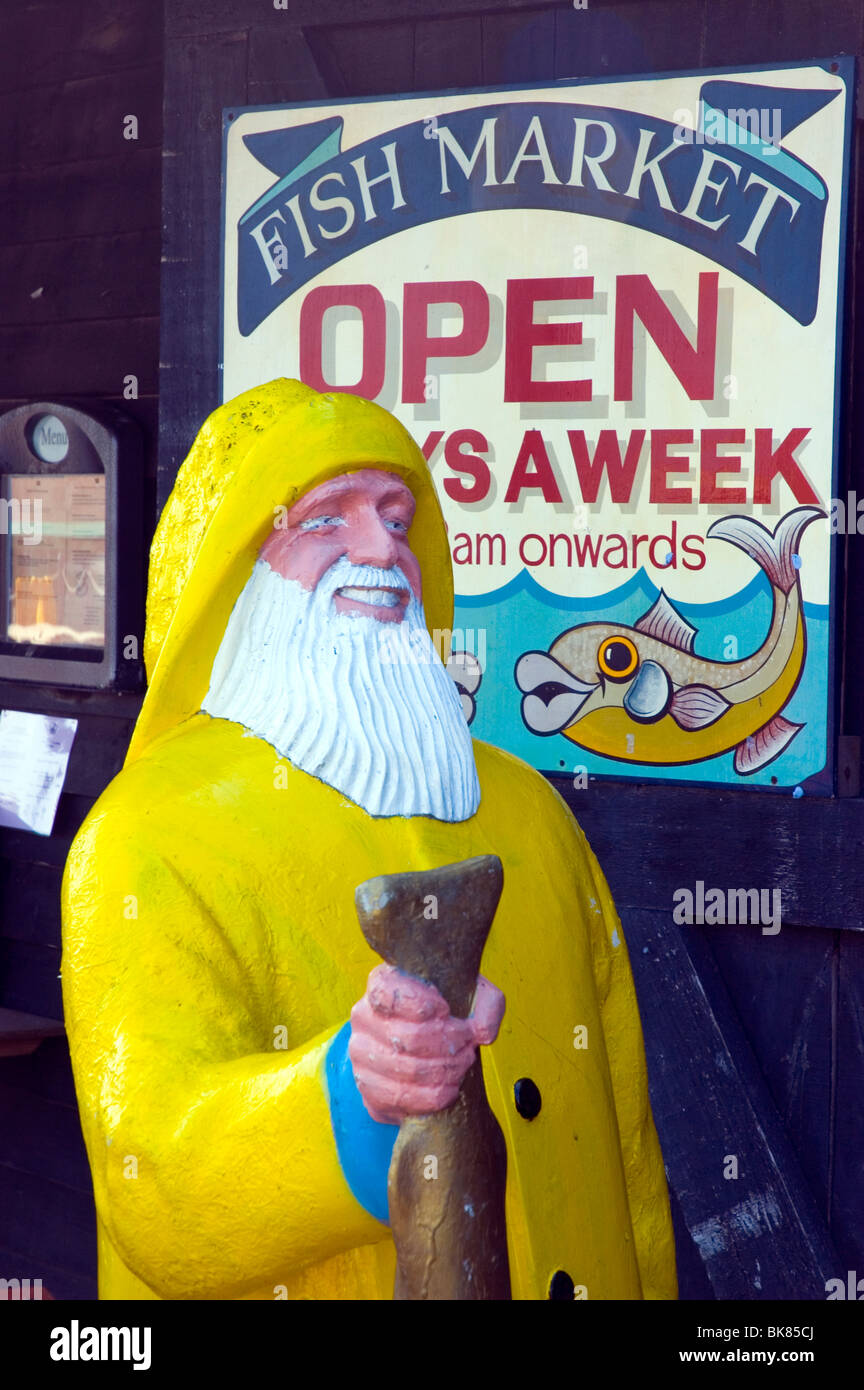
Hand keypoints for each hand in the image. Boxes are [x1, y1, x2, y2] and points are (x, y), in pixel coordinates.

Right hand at [348, 965, 504, 1124]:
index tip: (447, 1011)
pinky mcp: (368, 1090)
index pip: (390, 993)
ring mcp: (360, 1056)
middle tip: (467, 1047)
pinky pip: (400, 1099)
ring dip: (445, 1071)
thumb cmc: (450, 1014)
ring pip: (407, 1070)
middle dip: (449, 1045)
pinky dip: (432, 1096)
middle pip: (408, 1037)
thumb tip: (481, 1032)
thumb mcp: (476, 996)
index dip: (423, 1005)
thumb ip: (488, 1006)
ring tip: (461, 1065)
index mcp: (382, 983)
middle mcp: (363, 1017)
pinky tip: (448, 1087)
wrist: (432, 1047)